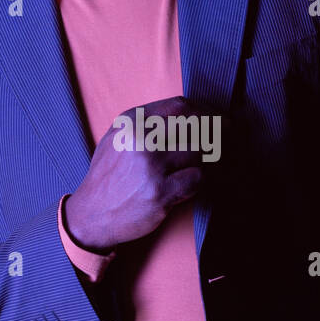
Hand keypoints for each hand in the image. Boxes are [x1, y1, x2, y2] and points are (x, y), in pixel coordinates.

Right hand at [64, 96, 205, 250]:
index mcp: (131, 122)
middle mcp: (140, 140)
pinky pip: (197, 179)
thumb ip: (147, 122)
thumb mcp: (117, 137)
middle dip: (217, 132)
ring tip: (207, 164)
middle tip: (227, 138)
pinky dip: (200, 180)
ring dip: (209, 159)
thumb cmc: (109, 175)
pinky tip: (191, 183)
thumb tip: (192, 113)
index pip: (181, 106)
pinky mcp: (160, 193)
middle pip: (196, 126)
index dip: (205, 112)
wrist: (92, 214)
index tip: (216, 119)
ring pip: (200, 152)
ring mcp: (150, 167)